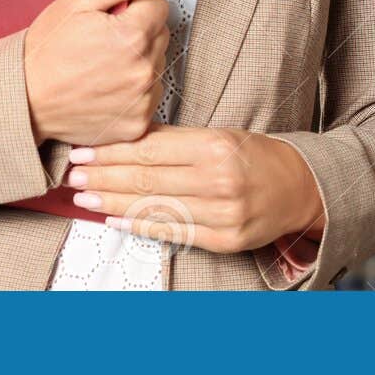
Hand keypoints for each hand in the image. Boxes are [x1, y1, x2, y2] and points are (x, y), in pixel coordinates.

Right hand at [23, 0, 171, 146]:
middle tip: (103, 40)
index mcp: (132, 35)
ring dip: (137, 62)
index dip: (133, 6)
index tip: (111, 17)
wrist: (24, 98)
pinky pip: (149, 97)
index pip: (158, 6)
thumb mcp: (78, 3)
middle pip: (160, 36)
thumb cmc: (46, 51)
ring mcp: (142, 100)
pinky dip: (134, 92)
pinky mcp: (137, 124)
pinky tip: (107, 88)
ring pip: (156, 66)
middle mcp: (142, 70)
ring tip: (102, 66)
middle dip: (138, 32)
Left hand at [62, 123, 324, 254]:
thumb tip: (125, 139)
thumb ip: (175, 140)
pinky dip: (141, 226)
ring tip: (84, 198)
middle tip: (73, 177)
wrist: (302, 188)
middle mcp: (219, 180)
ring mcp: (224, 214)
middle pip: (147, 179)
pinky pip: (175, 233)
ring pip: (156, 207)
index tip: (83, 151)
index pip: (149, 149)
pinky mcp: (226, 240)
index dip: (111, 152)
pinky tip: (115, 219)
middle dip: (103, 178)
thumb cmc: (255, 156)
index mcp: (215, 145)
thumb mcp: (219, 134)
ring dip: (113, 203)